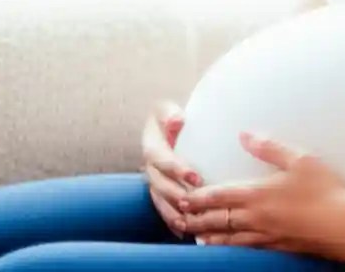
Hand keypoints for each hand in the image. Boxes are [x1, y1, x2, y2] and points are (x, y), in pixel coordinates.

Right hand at [140, 99, 202, 237]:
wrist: (164, 126)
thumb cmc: (170, 117)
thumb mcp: (167, 109)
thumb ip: (170, 113)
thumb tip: (177, 120)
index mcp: (152, 146)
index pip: (162, 159)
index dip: (177, 169)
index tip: (195, 177)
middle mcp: (150, 167)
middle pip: (159, 184)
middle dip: (176, 194)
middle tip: (193, 202)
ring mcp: (153, 182)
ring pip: (159, 201)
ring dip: (172, 213)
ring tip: (187, 224)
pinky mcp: (159, 192)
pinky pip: (162, 209)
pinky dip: (171, 222)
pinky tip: (183, 234)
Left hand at [181, 131, 344, 259]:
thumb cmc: (325, 190)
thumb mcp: (300, 159)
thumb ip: (269, 147)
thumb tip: (244, 134)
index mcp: (257, 195)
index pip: (218, 197)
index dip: (197, 198)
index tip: (180, 197)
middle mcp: (256, 218)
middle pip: (217, 220)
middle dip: (195, 219)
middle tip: (178, 218)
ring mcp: (266, 235)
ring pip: (229, 239)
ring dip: (209, 236)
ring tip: (195, 236)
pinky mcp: (278, 247)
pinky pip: (247, 248)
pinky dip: (231, 247)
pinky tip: (229, 247)